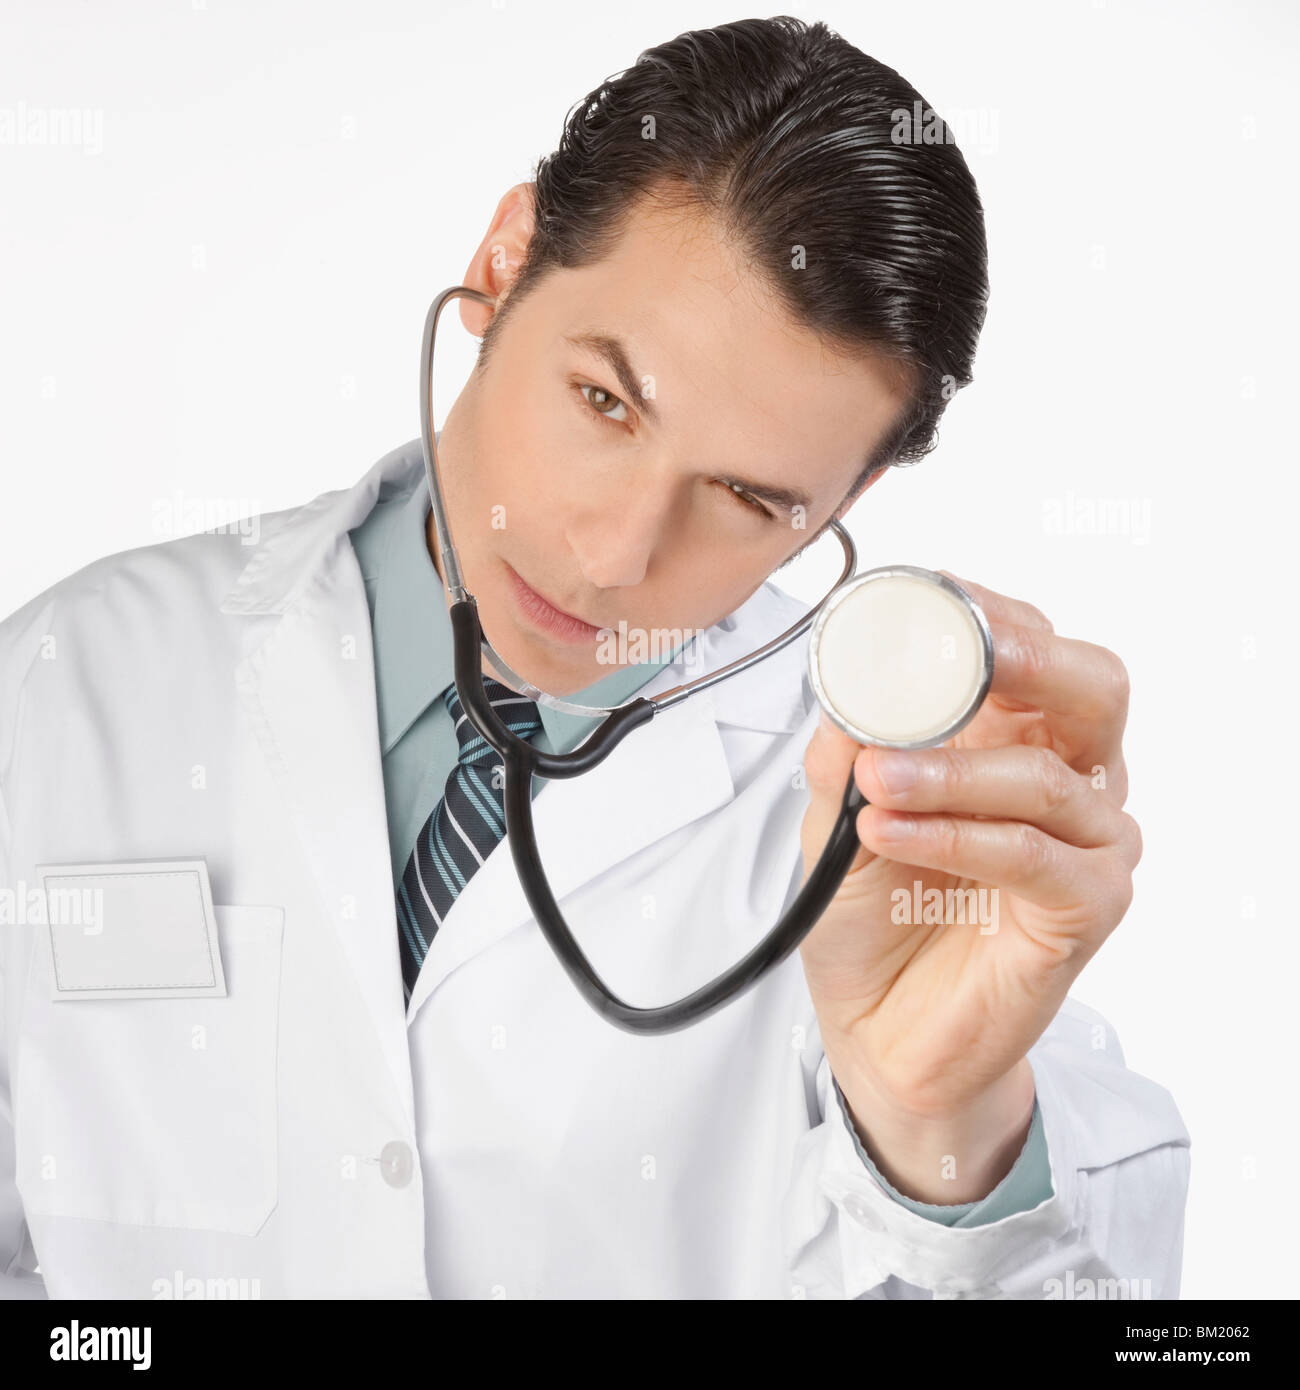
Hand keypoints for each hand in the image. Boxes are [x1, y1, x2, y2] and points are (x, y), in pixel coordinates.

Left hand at [798, 572, 1142, 1202]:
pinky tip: (891, 833)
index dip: (992, 614)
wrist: (877, 1027)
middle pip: (1093, 689)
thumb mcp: (832, 820)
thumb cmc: (872, 915)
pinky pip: (1036, 857)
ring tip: (879, 781)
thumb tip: (843, 697)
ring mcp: (1084, 846)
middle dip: (1031, 659)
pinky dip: (960, 837)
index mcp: (1012, 740)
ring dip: (955, 771)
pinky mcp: (1084, 910)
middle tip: (968, 654)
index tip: (933, 593)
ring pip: (1050, 778)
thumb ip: (842, 758)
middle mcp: (1065, 782)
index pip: (1031, 649)